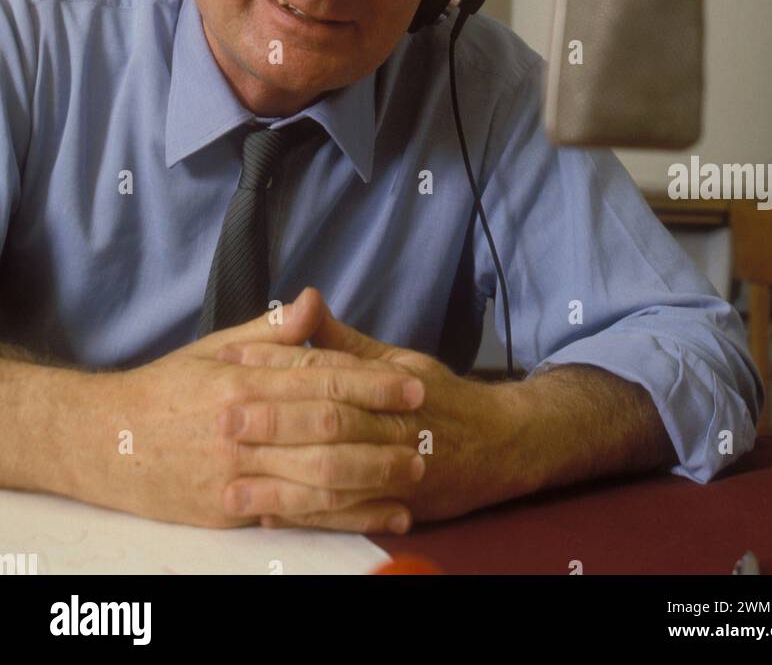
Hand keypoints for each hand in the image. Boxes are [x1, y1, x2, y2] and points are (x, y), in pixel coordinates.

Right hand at [83, 292, 427, 532]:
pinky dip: (341, 516)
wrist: (105, 441)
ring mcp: (236, 473)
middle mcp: (242, 428)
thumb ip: (271, 334)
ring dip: (372, 477)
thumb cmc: (164, 390)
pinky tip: (376, 514)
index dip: (370, 383)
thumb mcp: (214, 350)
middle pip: (327, 429)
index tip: (409, 383)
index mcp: (243, 383)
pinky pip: (296, 515)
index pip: (321, 380)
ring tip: (413, 473)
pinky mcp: (230, 511)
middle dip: (382, 429)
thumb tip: (314, 301)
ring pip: (317, 477)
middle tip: (425, 429)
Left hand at [216, 288, 526, 527]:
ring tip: (231, 483)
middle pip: (327, 422)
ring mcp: (396, 469)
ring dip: (280, 481)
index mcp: (388, 383)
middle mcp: (393, 423)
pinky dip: (305, 518)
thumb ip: (344, 342)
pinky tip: (267, 515)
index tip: (233, 360)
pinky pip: (345, 515)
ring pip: (333, 476)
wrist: (501, 445)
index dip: (278, 365)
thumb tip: (304, 302)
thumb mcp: (396, 359)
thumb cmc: (440, 398)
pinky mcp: (398, 507)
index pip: (327, 370)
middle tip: (223, 418)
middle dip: (273, 422)